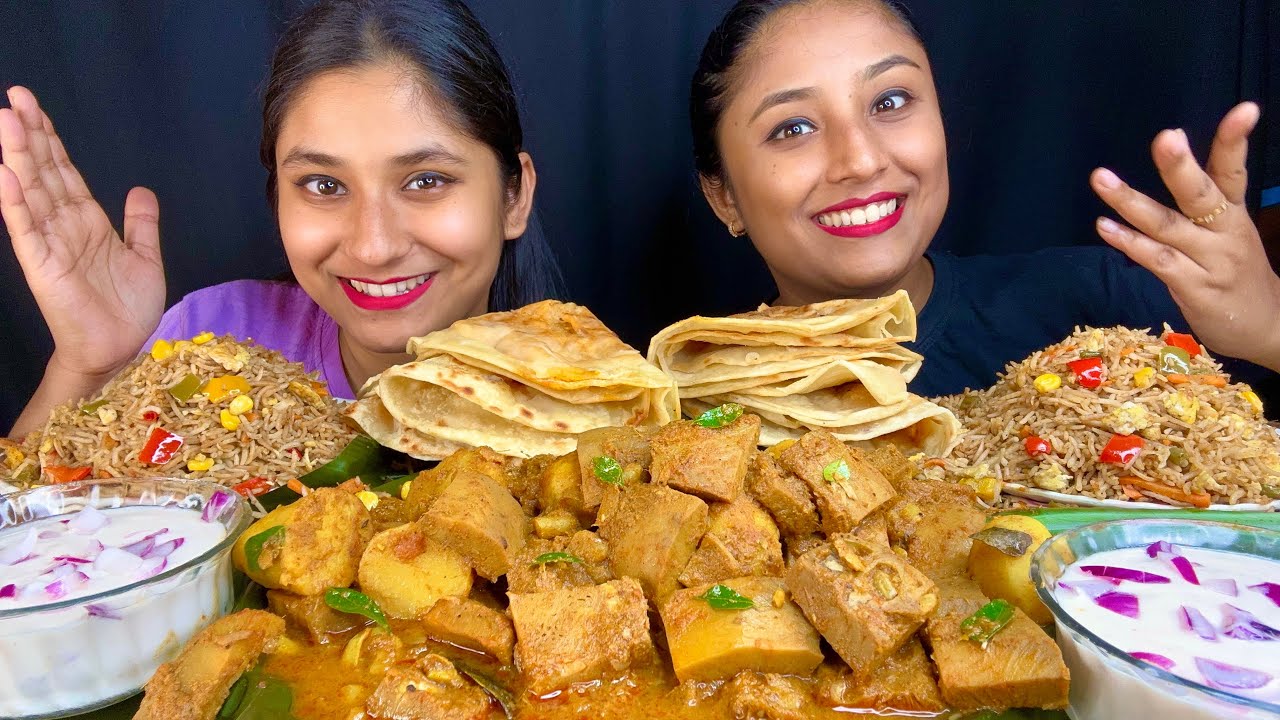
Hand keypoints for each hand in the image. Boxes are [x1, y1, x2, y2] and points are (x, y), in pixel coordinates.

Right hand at [0, 86, 164, 380]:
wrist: (119, 348)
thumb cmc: (127, 308)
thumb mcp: (144, 257)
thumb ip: (141, 224)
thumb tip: (140, 188)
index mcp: (87, 220)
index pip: (63, 170)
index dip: (49, 138)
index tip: (33, 105)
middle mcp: (64, 225)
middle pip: (43, 171)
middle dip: (30, 134)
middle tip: (15, 96)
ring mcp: (50, 243)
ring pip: (32, 191)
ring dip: (18, 156)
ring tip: (5, 120)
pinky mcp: (43, 265)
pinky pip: (26, 229)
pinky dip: (16, 202)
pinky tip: (7, 175)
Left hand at [1090, 102, 1279, 369]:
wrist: (1269, 329)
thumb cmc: (1238, 276)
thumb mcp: (1229, 235)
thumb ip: (1204, 206)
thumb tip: (1176, 164)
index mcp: (1234, 215)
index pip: (1235, 172)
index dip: (1236, 141)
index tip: (1245, 109)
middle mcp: (1224, 234)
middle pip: (1201, 195)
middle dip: (1182, 166)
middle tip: (1166, 136)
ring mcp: (1210, 262)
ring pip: (1168, 226)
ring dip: (1131, 201)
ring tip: (1101, 177)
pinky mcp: (1195, 288)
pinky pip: (1158, 261)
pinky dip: (1130, 243)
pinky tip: (1104, 226)